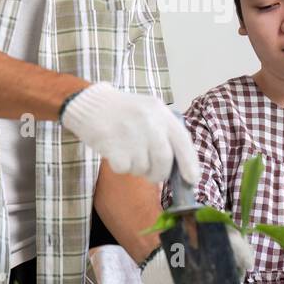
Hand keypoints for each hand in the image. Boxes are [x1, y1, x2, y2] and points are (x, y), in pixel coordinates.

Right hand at [61, 82, 198, 183]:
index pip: (183, 141)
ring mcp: (131, 133)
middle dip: (160, 173)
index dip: (189, 163)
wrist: (91, 103)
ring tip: (129, 154)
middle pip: (164, 161)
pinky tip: (116, 153)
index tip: (192, 179)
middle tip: (152, 175)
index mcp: (161, 112)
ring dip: (137, 169)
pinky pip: (125, 168)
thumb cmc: (124, 113)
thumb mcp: (150, 112)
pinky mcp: (113, 144)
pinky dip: (122, 167)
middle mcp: (149, 122)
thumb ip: (165, 133)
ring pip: (143, 167)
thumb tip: (181, 167)